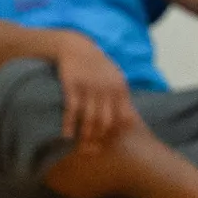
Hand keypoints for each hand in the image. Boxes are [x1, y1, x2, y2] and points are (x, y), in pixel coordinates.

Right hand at [51, 33, 141, 148]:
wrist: (77, 47)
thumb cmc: (98, 65)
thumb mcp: (115, 77)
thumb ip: (122, 97)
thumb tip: (130, 121)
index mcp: (120, 88)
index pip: (123, 117)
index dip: (117, 133)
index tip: (110, 143)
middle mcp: (106, 89)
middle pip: (105, 122)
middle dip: (100, 139)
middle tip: (93, 150)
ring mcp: (89, 88)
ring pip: (89, 119)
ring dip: (85, 136)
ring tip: (81, 148)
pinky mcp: (72, 86)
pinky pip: (72, 110)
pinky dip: (69, 125)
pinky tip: (66, 136)